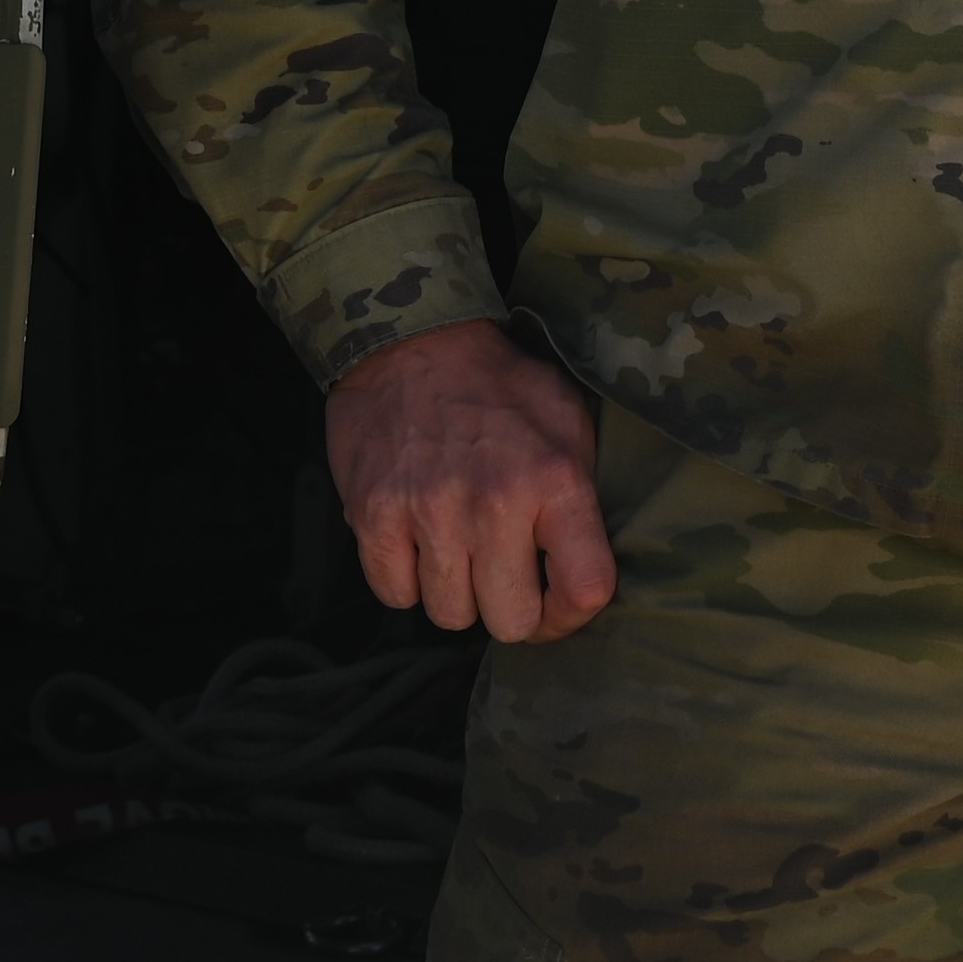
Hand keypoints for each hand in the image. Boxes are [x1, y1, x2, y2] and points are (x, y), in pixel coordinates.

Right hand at [329, 323, 616, 642]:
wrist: (410, 339)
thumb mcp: (565, 417)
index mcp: (554, 479)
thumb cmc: (496, 384)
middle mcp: (494, 503)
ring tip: (456, 550)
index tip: (556, 603)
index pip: (585, 590)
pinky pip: (393, 595)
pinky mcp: (373, 514)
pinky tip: (415, 543)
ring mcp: (429, 512)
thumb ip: (582, 490)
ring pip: (450, 615)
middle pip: (511, 622)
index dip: (572, 615)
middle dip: (509, 606)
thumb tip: (589, 561)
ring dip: (454, 593)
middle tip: (500, 573)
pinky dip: (404, 580)